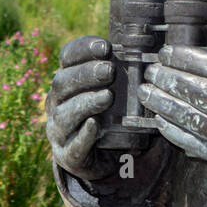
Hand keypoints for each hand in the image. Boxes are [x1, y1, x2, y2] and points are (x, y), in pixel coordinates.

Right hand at [45, 35, 115, 180]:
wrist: (99, 159)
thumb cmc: (107, 117)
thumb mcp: (109, 92)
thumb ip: (122, 75)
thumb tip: (150, 55)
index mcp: (66, 81)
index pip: (66, 57)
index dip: (82, 49)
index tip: (105, 47)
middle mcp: (56, 103)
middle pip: (62, 83)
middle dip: (85, 74)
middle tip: (110, 70)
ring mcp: (58, 130)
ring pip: (64, 114)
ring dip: (86, 102)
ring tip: (108, 96)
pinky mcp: (68, 155)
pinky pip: (73, 145)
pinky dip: (84, 135)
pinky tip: (95, 125)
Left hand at [138, 45, 206, 206]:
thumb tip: (203, 61)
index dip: (190, 58)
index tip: (167, 52)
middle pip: (206, 91)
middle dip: (172, 79)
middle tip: (150, 70)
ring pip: (200, 119)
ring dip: (167, 105)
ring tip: (148, 93)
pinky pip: (204, 146)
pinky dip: (178, 134)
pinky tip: (161, 122)